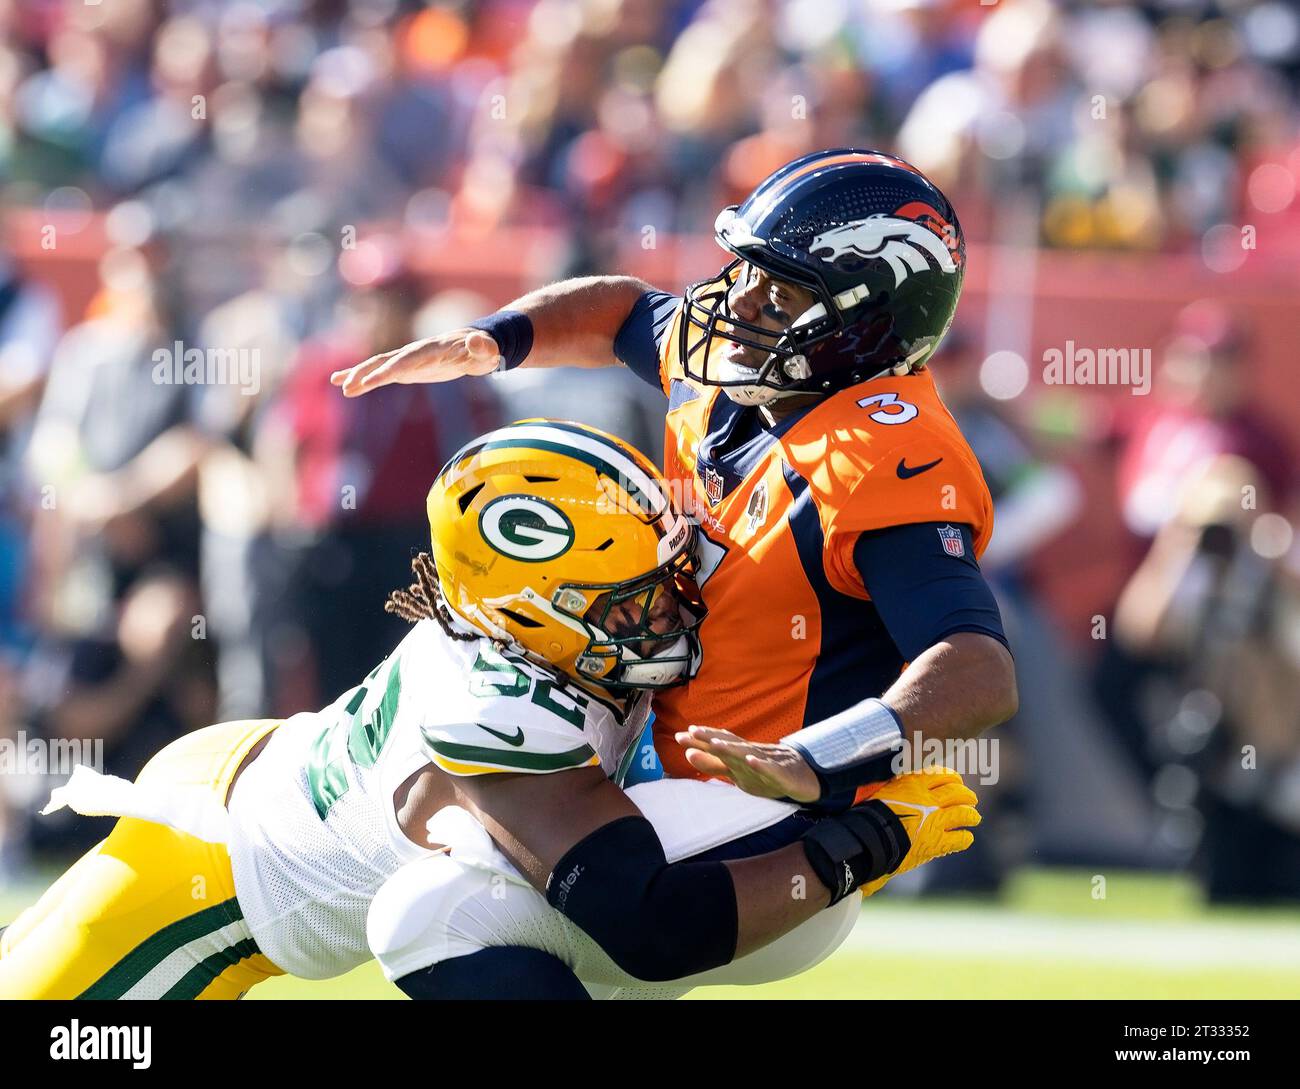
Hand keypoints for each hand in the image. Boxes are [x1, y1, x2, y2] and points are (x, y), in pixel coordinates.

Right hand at [330, 327, 501, 396]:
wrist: (479, 345)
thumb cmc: (484, 350)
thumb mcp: (487, 351)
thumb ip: (481, 347)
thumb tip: (477, 341)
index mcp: (432, 348)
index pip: (409, 359)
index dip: (392, 368)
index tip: (375, 379)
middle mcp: (416, 351)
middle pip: (387, 361)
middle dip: (368, 373)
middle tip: (349, 387)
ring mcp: (409, 359)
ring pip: (379, 365)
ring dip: (360, 375)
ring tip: (340, 386)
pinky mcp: (408, 368)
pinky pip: (383, 373)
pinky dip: (365, 377)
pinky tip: (347, 385)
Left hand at [674, 725, 820, 802]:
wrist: (804, 778)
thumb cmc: (766, 771)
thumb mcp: (736, 770)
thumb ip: (713, 764)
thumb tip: (687, 754)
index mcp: (739, 756)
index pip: (717, 745)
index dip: (700, 741)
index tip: (679, 736)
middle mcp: (751, 755)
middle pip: (729, 745)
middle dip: (711, 739)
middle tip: (692, 732)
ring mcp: (767, 762)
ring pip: (747, 754)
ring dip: (731, 748)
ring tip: (714, 743)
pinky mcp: (782, 774)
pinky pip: (770, 769)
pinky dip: (761, 764)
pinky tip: (751, 760)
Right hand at [859, 767, 979, 897]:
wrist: (868, 837)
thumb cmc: (868, 812)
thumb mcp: (881, 789)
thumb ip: (894, 783)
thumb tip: (896, 772)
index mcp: (914, 783)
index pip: (941, 775)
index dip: (952, 778)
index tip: (955, 781)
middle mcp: (928, 800)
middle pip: (956, 792)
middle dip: (966, 795)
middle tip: (970, 799)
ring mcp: (935, 820)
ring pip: (963, 813)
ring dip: (971, 815)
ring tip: (974, 817)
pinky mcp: (937, 842)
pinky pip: (959, 838)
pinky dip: (965, 837)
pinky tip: (966, 837)